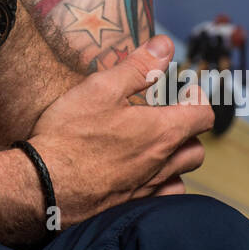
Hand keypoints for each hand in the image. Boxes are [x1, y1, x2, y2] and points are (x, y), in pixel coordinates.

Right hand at [27, 36, 213, 226]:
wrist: (45, 183)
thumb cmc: (71, 133)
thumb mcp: (102, 88)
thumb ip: (138, 66)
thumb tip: (165, 46)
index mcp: (161, 131)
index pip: (203, 115)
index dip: (198, 99)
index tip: (186, 90)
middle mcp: (162, 162)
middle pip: (196, 148)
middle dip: (189, 129)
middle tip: (170, 114)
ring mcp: (148, 187)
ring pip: (182, 174)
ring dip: (178, 156)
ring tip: (157, 142)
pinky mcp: (131, 203)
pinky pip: (164, 196)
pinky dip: (164, 183)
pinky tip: (146, 172)